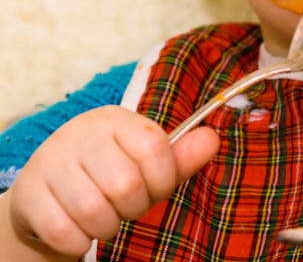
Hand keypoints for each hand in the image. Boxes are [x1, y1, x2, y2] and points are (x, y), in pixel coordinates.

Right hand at [6, 105, 218, 256]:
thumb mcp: (146, 163)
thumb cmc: (109, 175)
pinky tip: (79, 232)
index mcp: (116, 119)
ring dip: (106, 228)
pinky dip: (79, 243)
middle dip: (134, 208)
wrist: (47, 193)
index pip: (156, 148)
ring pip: (94, 211)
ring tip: (104, 219)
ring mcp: (51, 160)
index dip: (164, 179)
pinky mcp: (28, 192)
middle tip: (125, 207)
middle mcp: (81, 132)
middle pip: (126, 184)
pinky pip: (63, 231)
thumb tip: (213, 139)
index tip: (157, 189)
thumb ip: (181, 156)